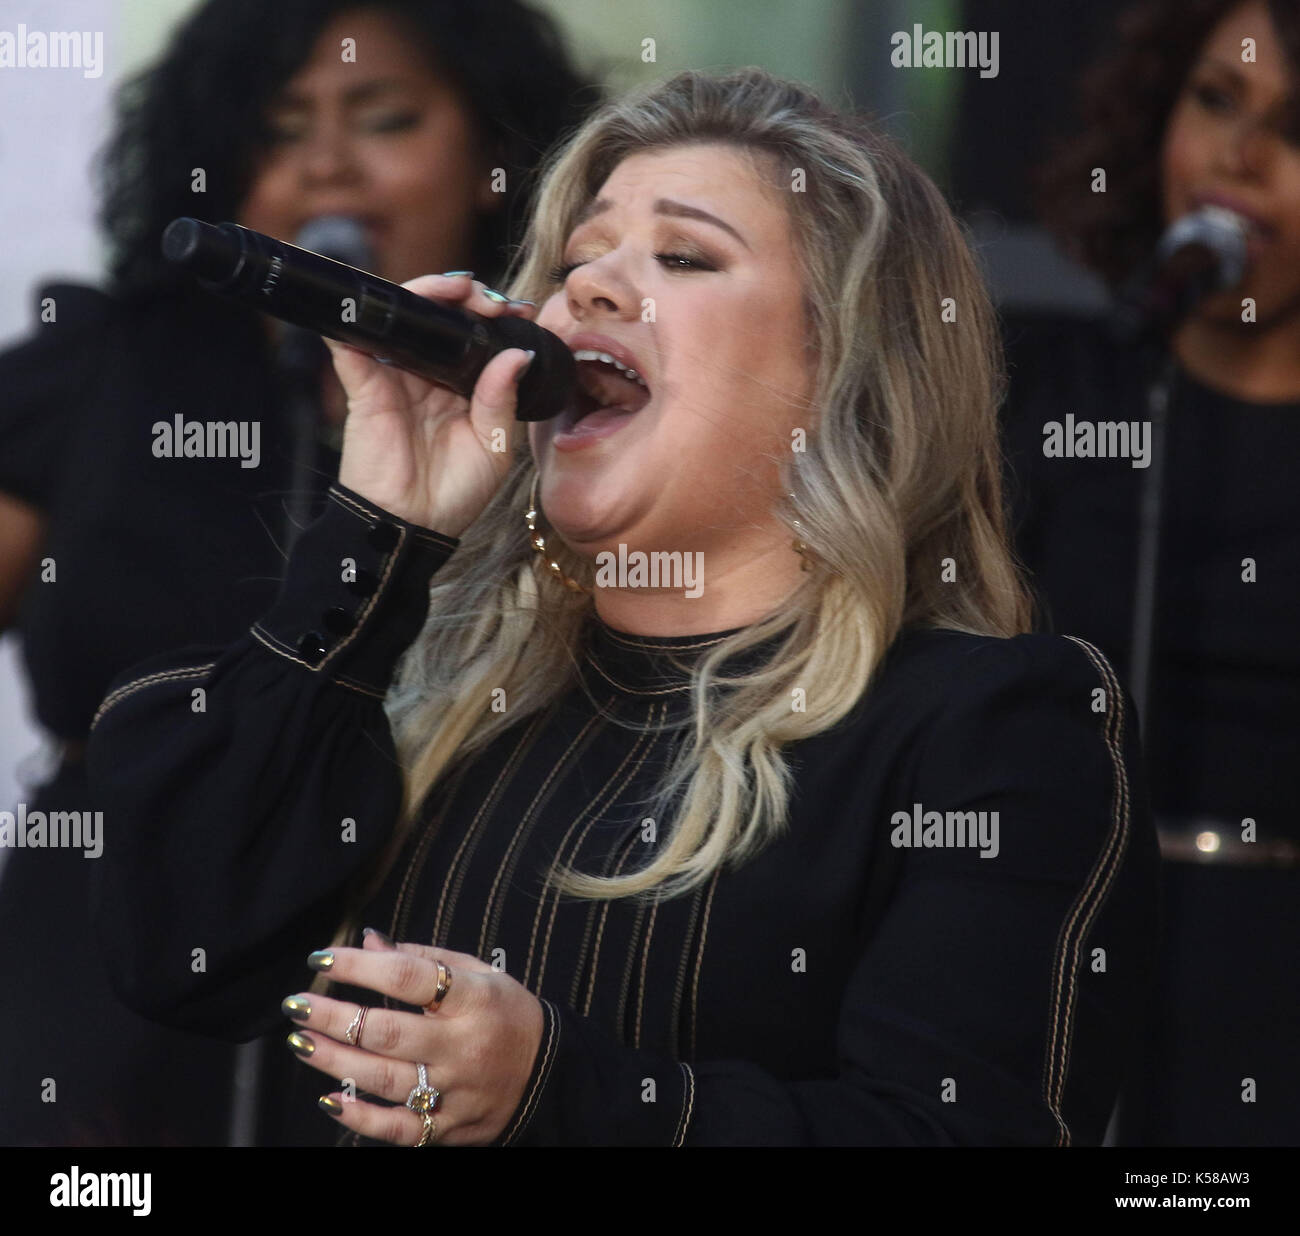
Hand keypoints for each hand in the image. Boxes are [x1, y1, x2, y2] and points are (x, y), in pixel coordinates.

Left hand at [283, 930, 544, 1146]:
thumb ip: (422, 959)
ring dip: (335, 1061)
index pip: (409, 977)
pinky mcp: (452, 1127)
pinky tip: (331, 1099)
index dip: (361, 967)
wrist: (550, 1071)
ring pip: (386, 1079)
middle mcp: (464, 1044)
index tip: (323, 958)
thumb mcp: (478, 973)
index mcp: (473, 998)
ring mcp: (457, 1090)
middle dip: (334, 1017)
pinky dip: (362, 1117)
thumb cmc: (505, 1012)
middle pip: (388, 1032)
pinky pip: (400, 1128)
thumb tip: (368, 941)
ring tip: (301, 1042)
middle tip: (297, 1005)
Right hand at [327, 274, 537, 536]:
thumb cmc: (454, 494)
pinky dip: (356, 319)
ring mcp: (393, 379)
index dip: (492, 316)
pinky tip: (381, 303)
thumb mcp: (493, 448)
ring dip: (425, 294)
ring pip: (401, 319)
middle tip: (486, 297)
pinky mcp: (364, 388)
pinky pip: (352, 346)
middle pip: (437, 318)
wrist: (413, 528)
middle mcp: (426, 377)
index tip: (518, 311)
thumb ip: (501, 399)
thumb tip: (517, 356)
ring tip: (454, 289)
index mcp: (460, 388)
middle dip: (462, 296)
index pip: (472, 337)